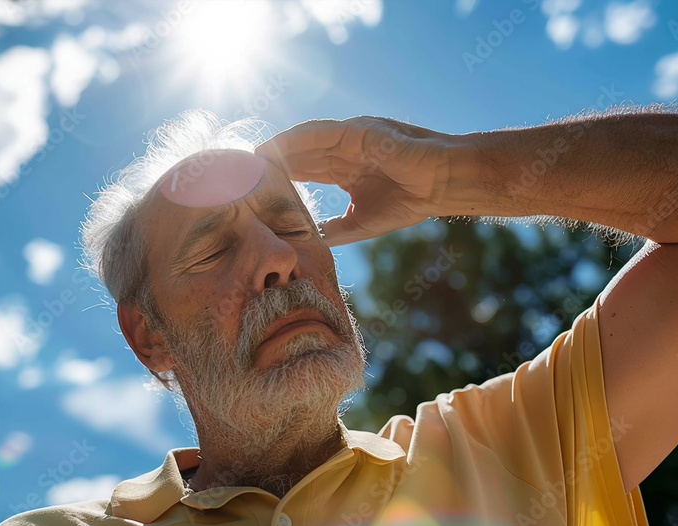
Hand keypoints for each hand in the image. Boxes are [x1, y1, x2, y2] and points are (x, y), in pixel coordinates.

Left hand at [255, 116, 457, 245]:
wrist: (442, 183)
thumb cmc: (410, 200)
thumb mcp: (360, 222)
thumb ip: (332, 230)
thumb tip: (305, 244)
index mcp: (343, 168)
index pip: (302, 171)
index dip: (277, 179)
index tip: (250, 191)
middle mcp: (342, 149)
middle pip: (296, 155)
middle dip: (268, 165)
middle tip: (236, 175)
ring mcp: (349, 137)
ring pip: (302, 142)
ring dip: (274, 151)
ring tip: (246, 162)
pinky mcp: (357, 130)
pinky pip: (319, 132)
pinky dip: (294, 139)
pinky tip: (272, 147)